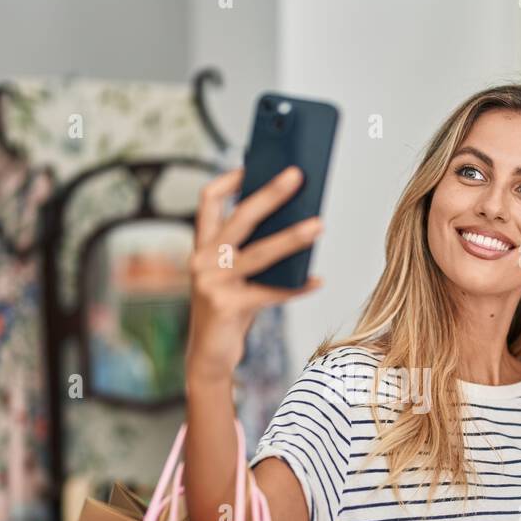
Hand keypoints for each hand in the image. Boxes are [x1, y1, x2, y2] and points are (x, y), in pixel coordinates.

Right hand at [186, 165, 323, 383]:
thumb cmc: (227, 311)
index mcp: (202, 247)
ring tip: (318, 225)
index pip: (209, 201)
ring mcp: (212, 283)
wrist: (208, 357)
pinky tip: (317, 280)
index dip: (230, 179)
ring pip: (260, 253)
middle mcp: (202, 260)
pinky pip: (271, 292)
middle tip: (297, 176)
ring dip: (292, 238)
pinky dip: (297, 287)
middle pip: (240, 217)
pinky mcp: (228, 307)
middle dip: (270, 193)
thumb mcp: (232, 276)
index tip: (254, 163)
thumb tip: (293, 223)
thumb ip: (249, 252)